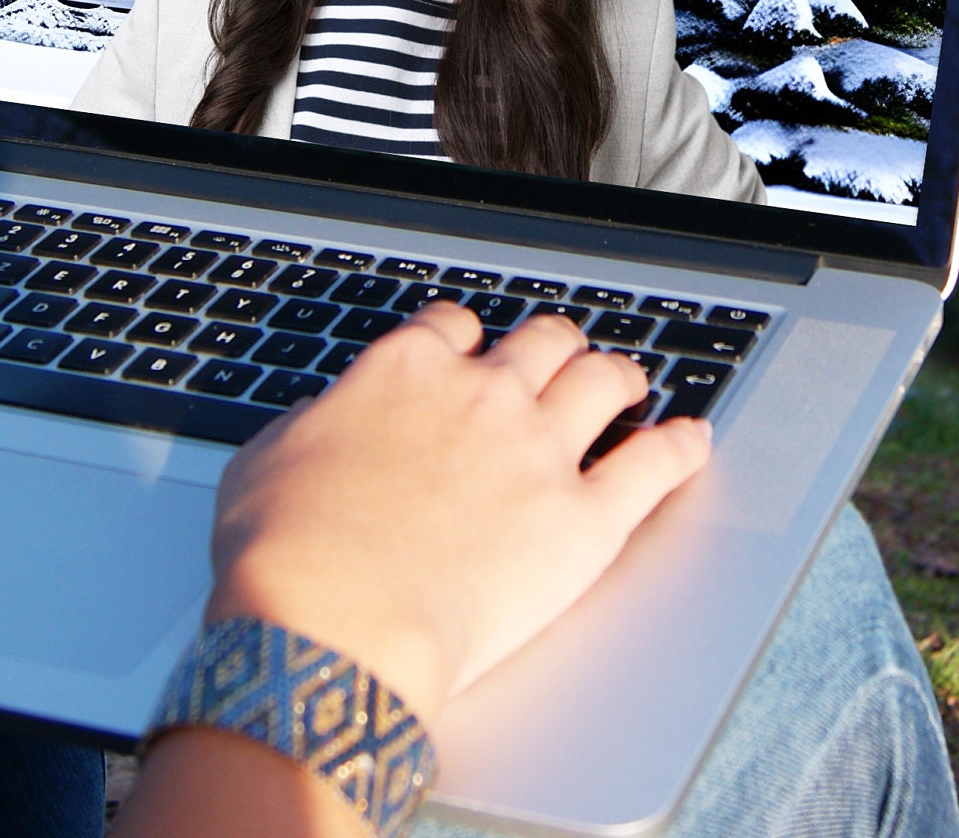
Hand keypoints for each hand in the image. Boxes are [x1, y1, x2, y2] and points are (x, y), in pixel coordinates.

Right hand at [204, 305, 709, 727]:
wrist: (330, 629)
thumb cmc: (282, 557)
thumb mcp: (265, 461)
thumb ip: (315, 424)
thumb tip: (330, 422)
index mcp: (406, 372)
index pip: (454, 329)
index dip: (466, 343)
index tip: (470, 356)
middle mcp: (483, 395)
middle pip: (543, 340)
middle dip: (553, 349)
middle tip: (558, 365)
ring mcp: (540, 451)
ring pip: (604, 379)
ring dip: (620, 378)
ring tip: (630, 386)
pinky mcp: (585, 519)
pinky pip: (655, 465)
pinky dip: (681, 447)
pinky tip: (692, 441)